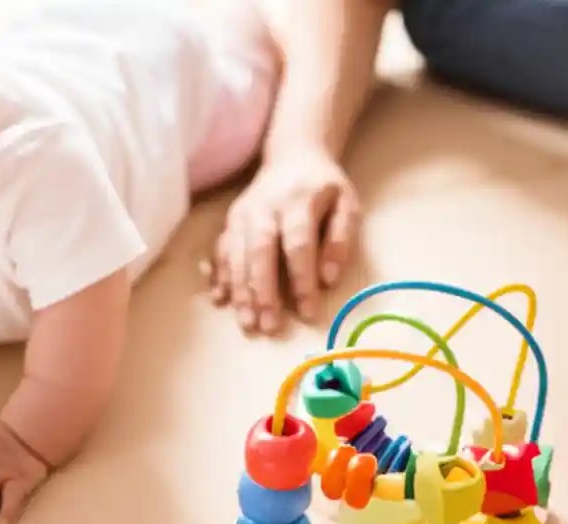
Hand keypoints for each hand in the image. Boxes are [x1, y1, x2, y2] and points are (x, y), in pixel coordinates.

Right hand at [205, 151, 360, 334]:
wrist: (292, 154)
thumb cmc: (324, 186)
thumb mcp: (347, 205)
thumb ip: (341, 239)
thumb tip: (328, 279)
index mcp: (298, 202)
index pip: (299, 245)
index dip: (302, 280)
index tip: (308, 312)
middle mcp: (265, 208)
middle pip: (260, 252)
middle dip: (263, 291)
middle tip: (268, 325)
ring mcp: (243, 214)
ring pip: (238, 255)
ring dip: (240, 290)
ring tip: (247, 322)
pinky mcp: (230, 221)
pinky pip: (221, 250)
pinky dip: (220, 276)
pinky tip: (220, 299)